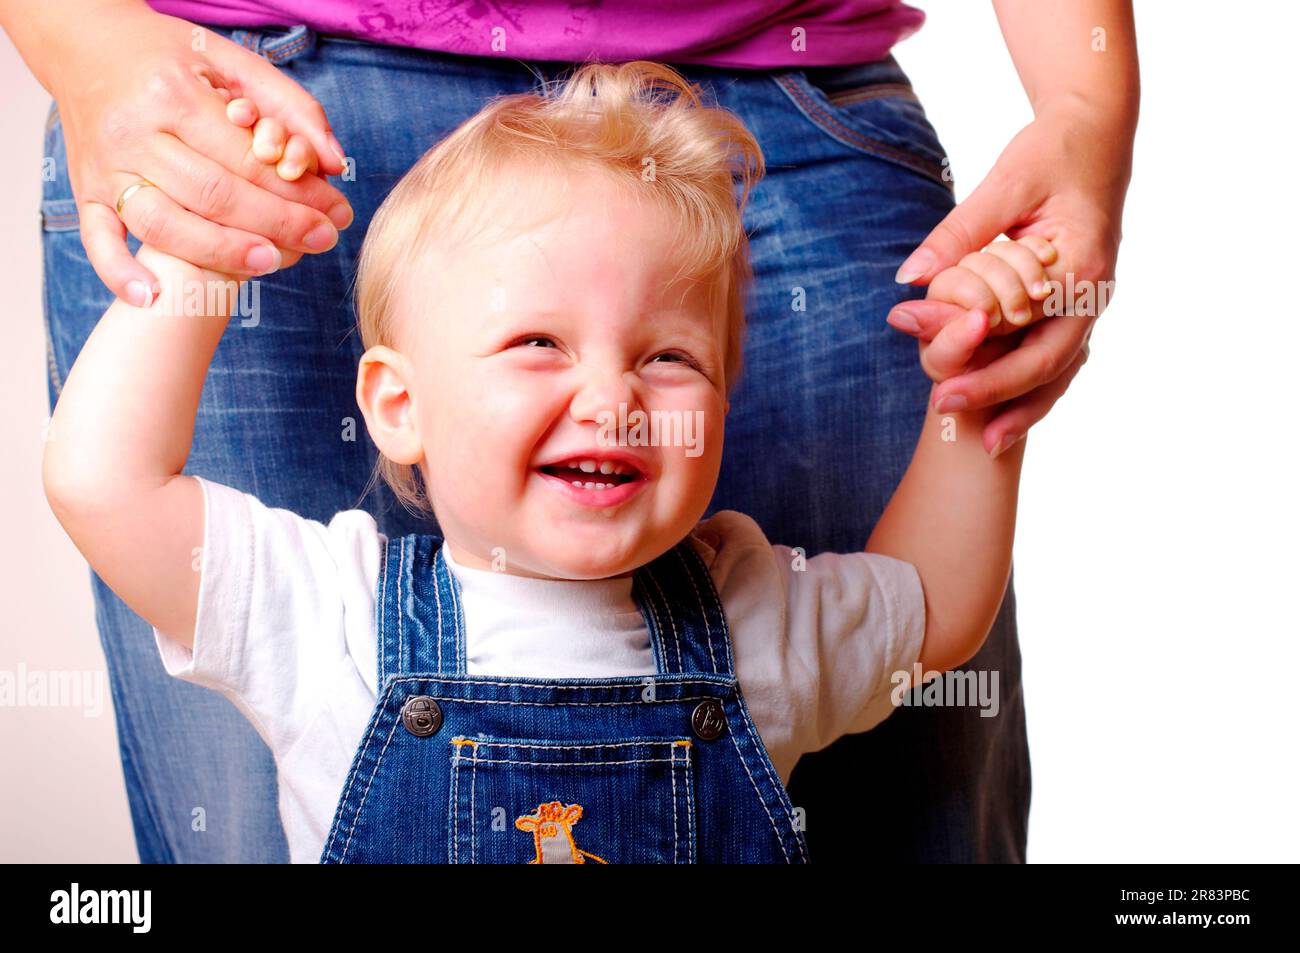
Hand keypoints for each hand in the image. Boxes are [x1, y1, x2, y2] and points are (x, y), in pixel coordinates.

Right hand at [48, 3, 353, 304]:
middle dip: (278, 224)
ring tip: (271, 263)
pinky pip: (98, 240)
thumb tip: (335, 163)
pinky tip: (154, 297)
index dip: (300, 191)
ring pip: (164, 224)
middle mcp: (134, 133)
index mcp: (173, 95)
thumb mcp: (234, 60)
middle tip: (323, 240)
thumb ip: (291, 104)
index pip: (248, 159)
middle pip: (214, 195)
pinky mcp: (85, 192)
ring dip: (221, 252)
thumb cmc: (171, 58)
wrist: (85, 48)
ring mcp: (106, 167)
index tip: (337, 211)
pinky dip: (120, 273)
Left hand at [886, 101, 1127, 450]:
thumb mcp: (1004, 183)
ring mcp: (1090, 300)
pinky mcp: (1076, 302)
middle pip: (1051, 363)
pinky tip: (1006, 413)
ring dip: (1025, 406)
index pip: (1028, 328)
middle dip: (1000, 395)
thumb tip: (909, 279)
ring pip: (1061, 369)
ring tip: (986, 442)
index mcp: (1081, 263)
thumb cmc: (1052, 151)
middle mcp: (1094, 290)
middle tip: (946, 413)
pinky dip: (1033, 385)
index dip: (983, 360)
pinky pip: (1058, 354)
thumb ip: (958, 233)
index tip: (938, 383)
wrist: (1097, 130)